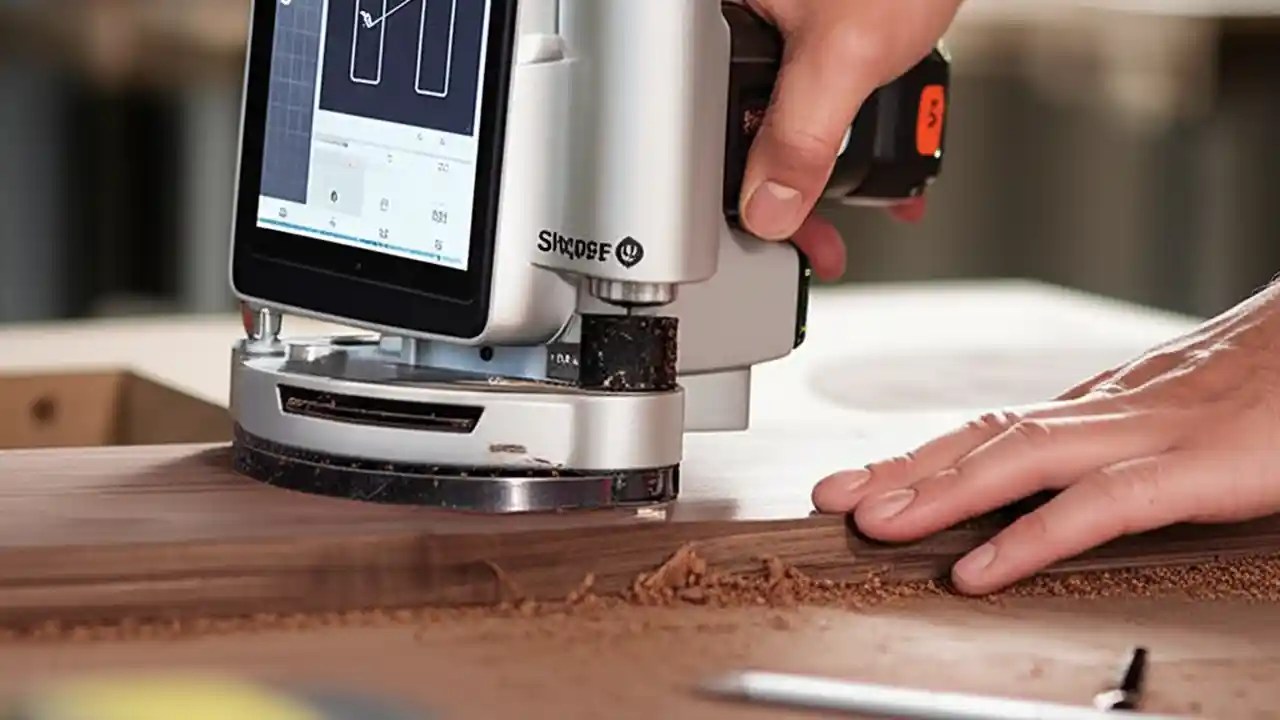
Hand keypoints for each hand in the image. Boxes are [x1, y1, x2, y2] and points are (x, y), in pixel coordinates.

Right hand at [740, 0, 963, 280]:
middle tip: (822, 231)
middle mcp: (737, 17)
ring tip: (873, 188)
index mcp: (713, 13)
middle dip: (793, 183)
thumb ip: (799, 139)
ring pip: (785, 113)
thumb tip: (769, 207)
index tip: (763, 228)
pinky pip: (819, 91)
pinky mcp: (817, 26)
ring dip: (833, 161)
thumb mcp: (842, 57)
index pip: (696, 119)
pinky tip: (888, 145)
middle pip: (743, 124)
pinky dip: (855, 125)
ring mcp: (778, 22)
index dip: (729, 185)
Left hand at [811, 284, 1279, 594]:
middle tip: (831, 495)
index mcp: (1111, 402)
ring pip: (1020, 459)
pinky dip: (1030, 536)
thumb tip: (1075, 472)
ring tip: (873, 521)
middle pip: (986, 435)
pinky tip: (977, 567)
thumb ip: (1128, 439)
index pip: (996, 424)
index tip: (863, 476)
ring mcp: (1153, 431)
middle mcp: (1114, 409)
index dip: (923, 452)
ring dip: (938, 491)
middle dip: (902, 467)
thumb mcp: (1190, 410)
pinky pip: (1098, 504)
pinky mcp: (1201, 466)